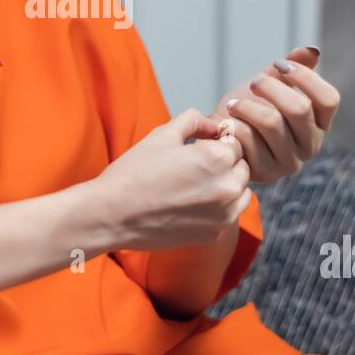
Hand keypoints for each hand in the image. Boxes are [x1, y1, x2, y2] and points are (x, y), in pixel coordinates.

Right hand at [91, 108, 252, 251]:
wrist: (112, 214)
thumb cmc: (134, 172)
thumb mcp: (162, 134)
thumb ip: (195, 121)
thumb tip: (215, 125)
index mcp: (217, 158)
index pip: (236, 143)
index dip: (218, 142)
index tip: (199, 147)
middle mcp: (227, 187)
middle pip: (242, 168)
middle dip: (225, 164)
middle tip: (196, 167)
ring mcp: (223, 215)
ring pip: (242, 193)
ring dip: (227, 186)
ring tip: (196, 186)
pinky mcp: (214, 234)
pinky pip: (228, 215)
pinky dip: (218, 208)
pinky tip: (191, 205)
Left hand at [211, 47, 339, 183]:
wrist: (221, 140)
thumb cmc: (250, 110)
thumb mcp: (270, 85)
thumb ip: (289, 69)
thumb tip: (312, 51)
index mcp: (318, 123)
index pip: (329, 99)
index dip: (305, 78)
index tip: (280, 65)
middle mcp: (310, 144)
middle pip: (300, 108)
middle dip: (271, 88)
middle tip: (253, 82)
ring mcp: (289, 161)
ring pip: (273, 123)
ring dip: (247, 107)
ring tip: (232, 104)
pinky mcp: (266, 173)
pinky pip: (249, 141)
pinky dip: (234, 127)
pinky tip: (226, 125)